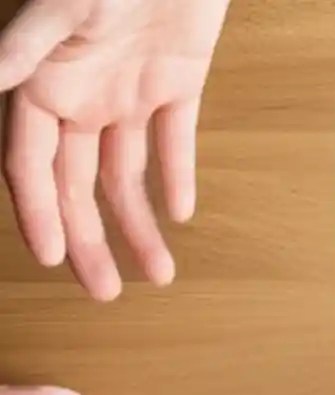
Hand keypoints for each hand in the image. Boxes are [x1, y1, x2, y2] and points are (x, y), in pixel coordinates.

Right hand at [0, 0, 230, 300]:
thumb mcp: (62, 9)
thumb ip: (23, 50)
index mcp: (41, 84)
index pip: (31, 166)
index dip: (39, 212)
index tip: (52, 259)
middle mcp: (80, 96)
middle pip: (77, 184)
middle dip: (89, 239)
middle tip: (106, 294)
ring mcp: (128, 91)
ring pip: (126, 173)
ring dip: (139, 223)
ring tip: (159, 275)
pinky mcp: (177, 82)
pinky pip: (175, 139)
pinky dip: (177, 176)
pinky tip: (178, 215)